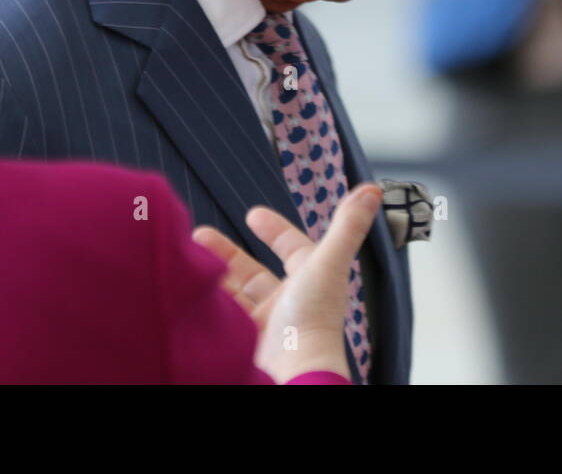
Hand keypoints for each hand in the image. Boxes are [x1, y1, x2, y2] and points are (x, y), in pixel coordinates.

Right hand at [192, 183, 382, 382]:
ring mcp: (263, 323)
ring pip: (234, 293)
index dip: (275, 230)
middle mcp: (288, 302)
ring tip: (189, 260)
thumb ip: (347, 226)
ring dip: (214, 275)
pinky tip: (193, 289)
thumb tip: (371, 191)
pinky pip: (221, 315)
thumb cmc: (314, 321)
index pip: (292, 249)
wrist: (290, 371)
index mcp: (311, 281)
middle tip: (201, 236)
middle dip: (227, 252)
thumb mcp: (329, 262)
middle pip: (253, 272)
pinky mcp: (242, 341)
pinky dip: (208, 301)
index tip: (253, 215)